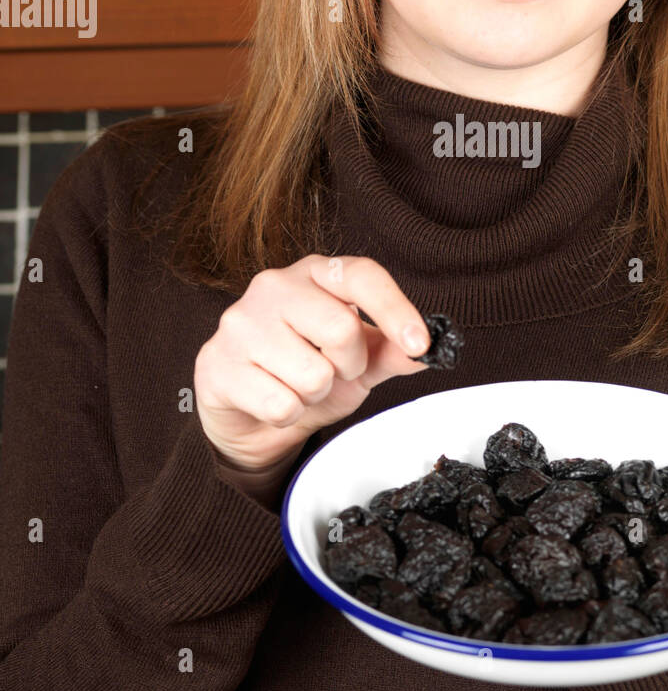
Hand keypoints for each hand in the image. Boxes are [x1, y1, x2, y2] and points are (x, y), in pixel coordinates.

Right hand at [194, 256, 430, 487]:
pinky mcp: (216, 362)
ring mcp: (240, 322)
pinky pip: (281, 404)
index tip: (420, 343)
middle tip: (331, 371)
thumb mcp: (358, 362)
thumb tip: (428, 351)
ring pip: (312, 373)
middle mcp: (274, 285)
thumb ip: (392, 352)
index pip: (362, 275)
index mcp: (315, 273)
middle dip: (347, 366)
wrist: (251, 416)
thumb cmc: (305, 373)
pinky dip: (288, 415)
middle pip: (341, 328)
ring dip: (315, 394)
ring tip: (296, 386)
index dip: (396, 309)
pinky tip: (271, 401)